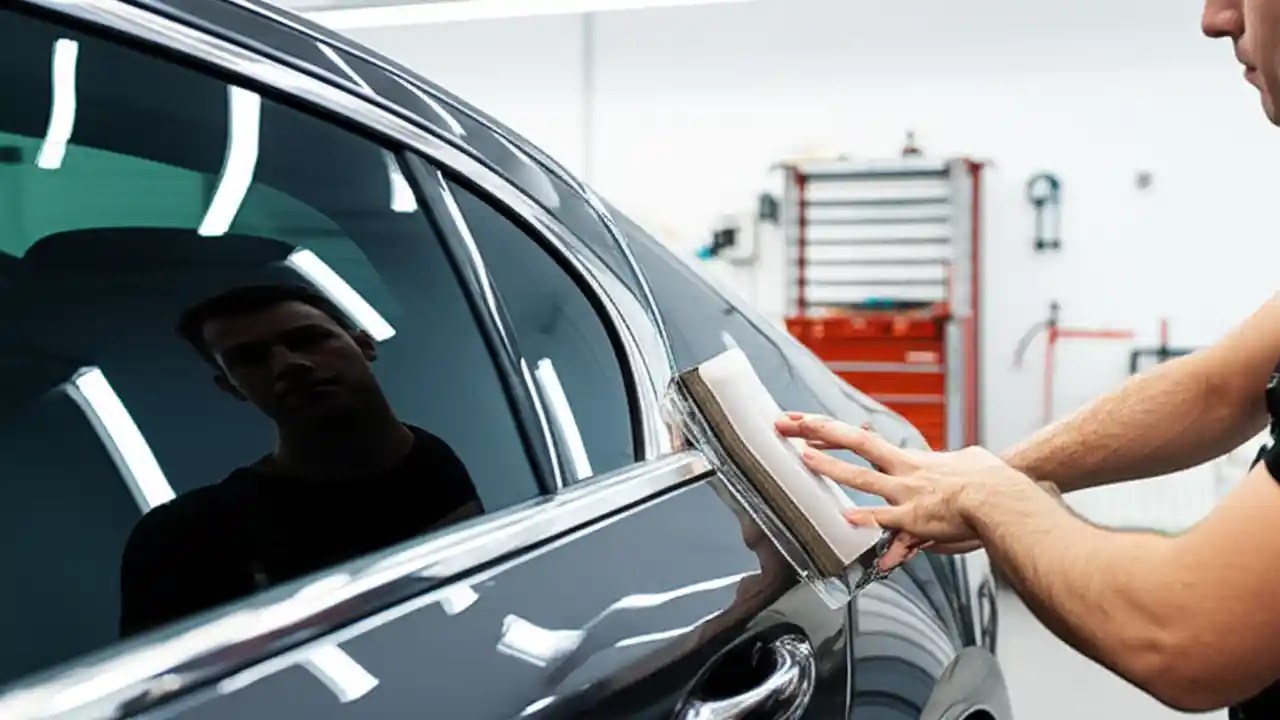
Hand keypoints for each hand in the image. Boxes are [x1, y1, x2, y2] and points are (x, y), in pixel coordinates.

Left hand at [775, 412, 1035, 545]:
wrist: (1005, 498)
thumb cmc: (991, 481)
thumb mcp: (966, 464)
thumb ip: (950, 466)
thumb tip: (956, 462)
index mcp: (909, 461)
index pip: (861, 439)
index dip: (831, 430)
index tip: (803, 422)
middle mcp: (902, 473)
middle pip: (854, 444)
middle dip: (818, 433)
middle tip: (786, 423)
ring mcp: (906, 496)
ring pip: (862, 478)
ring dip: (831, 468)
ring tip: (802, 456)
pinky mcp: (917, 521)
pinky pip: (888, 522)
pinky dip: (867, 522)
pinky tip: (846, 521)